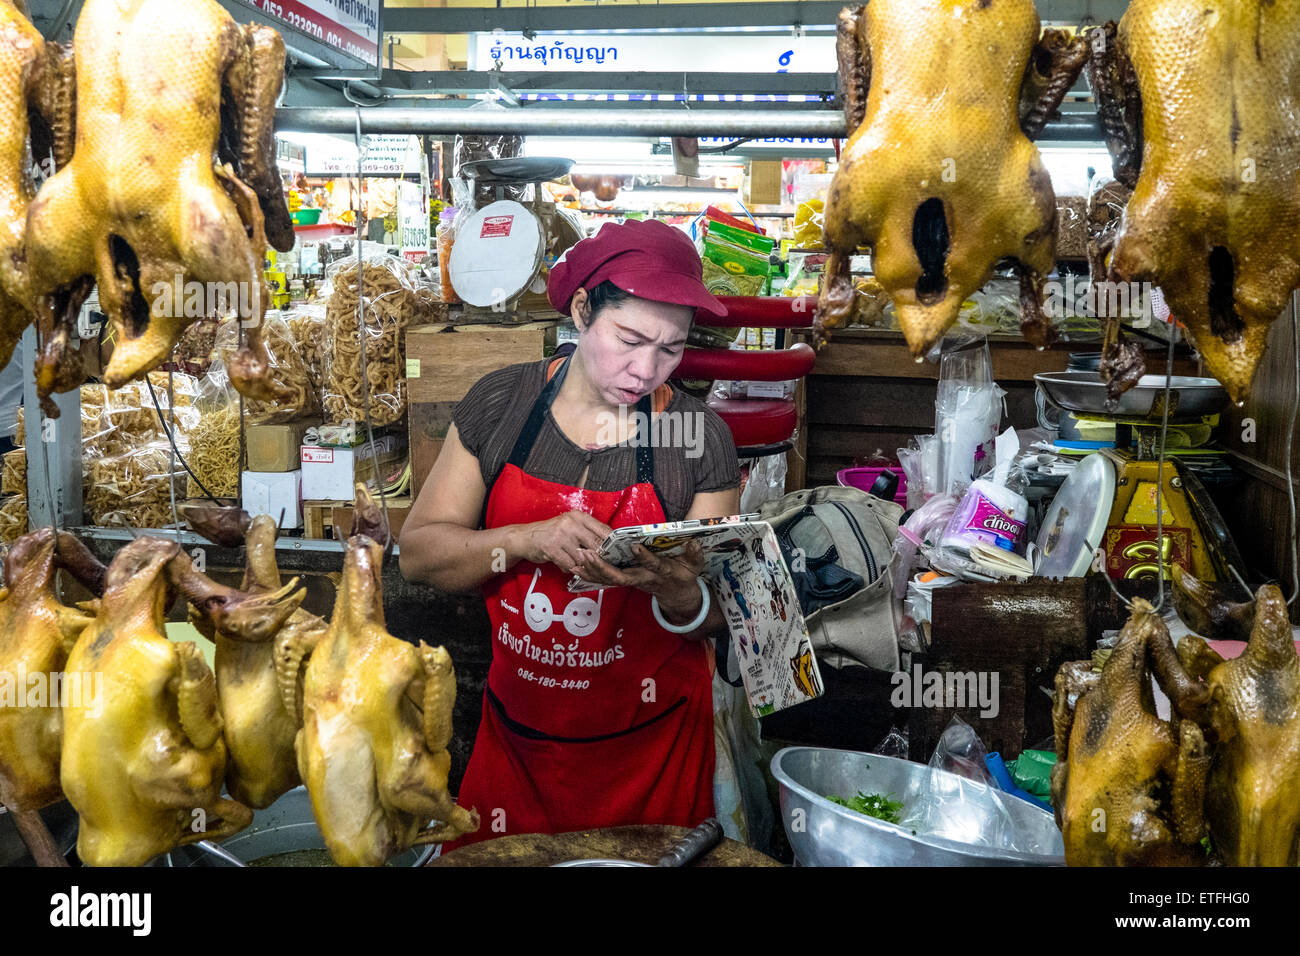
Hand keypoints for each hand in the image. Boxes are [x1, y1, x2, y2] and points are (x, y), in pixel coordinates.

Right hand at [517, 511, 612, 572]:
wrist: (525, 537)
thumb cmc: (551, 533)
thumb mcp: (570, 526)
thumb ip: (588, 532)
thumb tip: (610, 545)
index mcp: (579, 517)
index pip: (603, 530)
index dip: (612, 544)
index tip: (616, 553)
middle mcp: (571, 524)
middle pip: (596, 545)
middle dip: (600, 557)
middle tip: (601, 564)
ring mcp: (561, 536)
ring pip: (583, 558)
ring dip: (582, 565)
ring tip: (578, 563)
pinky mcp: (552, 549)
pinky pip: (570, 565)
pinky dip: (569, 568)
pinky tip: (565, 564)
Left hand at [573, 541, 706, 622]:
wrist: (677, 596)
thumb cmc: (685, 577)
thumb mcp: (695, 567)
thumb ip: (694, 555)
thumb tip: (694, 542)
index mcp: (661, 572)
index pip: (652, 565)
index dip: (645, 557)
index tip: (634, 547)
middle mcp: (644, 578)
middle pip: (621, 576)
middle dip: (603, 567)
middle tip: (588, 554)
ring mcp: (633, 582)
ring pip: (610, 579)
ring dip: (593, 570)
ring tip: (578, 556)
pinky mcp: (626, 581)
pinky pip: (606, 580)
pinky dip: (591, 574)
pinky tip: (576, 566)